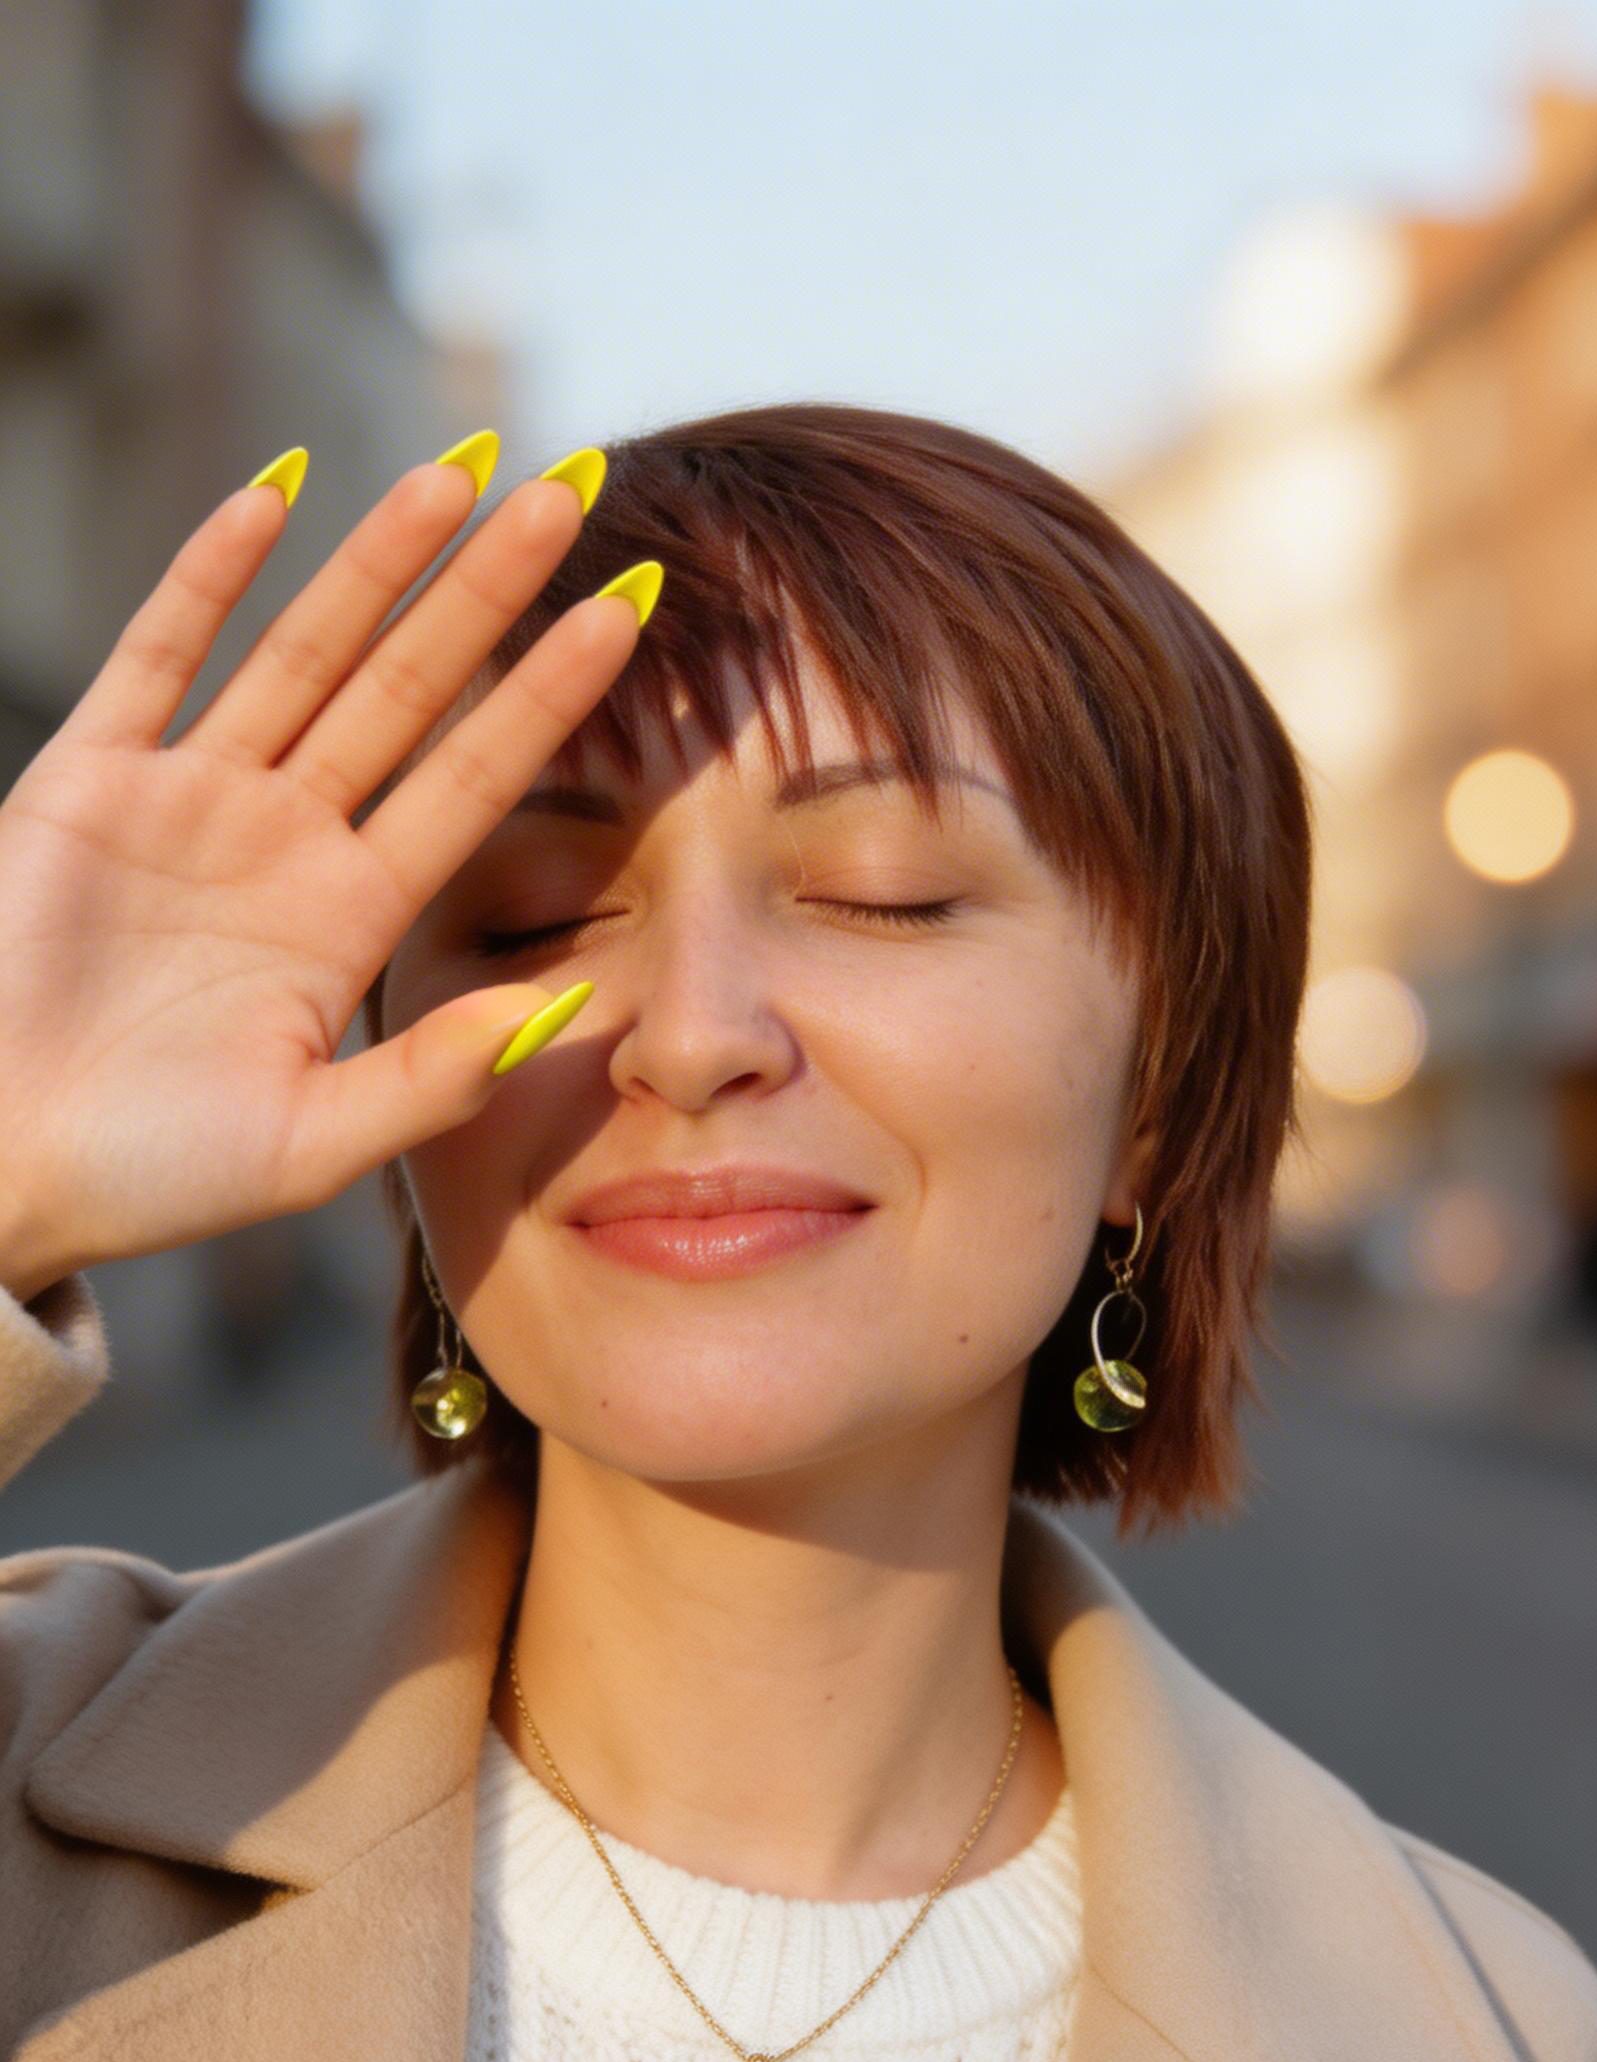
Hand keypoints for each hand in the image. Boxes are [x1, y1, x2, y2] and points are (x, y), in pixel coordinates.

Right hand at [0, 439, 648, 1299]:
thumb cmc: (149, 1176)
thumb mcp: (309, 1145)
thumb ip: (430, 1079)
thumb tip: (554, 1010)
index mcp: (354, 921)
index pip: (479, 781)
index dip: (552, 698)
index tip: (633, 615)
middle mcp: (289, 843)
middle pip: (413, 691)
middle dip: (490, 594)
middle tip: (573, 488)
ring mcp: (190, 800)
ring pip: (304, 653)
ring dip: (376, 563)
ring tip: (457, 471)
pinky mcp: (84, 780)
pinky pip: (157, 657)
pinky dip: (208, 576)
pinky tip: (278, 493)